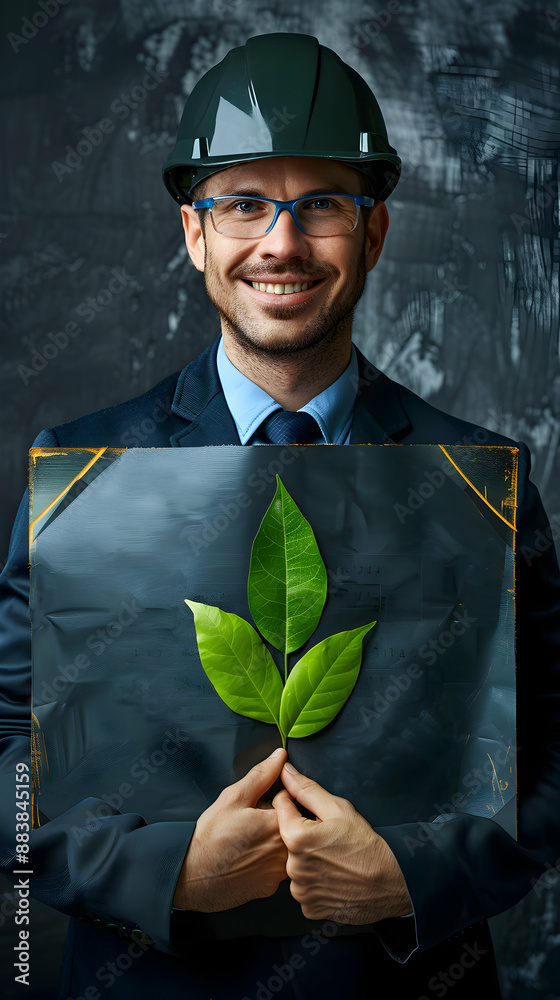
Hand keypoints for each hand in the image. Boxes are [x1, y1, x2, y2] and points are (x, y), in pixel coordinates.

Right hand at [173, 747, 288, 911]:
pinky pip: (278, 868)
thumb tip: (280, 757)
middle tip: (252, 827)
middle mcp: (286, 850)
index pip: (292, 802)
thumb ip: (262, 775)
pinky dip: (267, 863)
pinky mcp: (272, 887)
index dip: (274, 801)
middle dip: (276, 822)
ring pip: (287, 848)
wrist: (192, 876)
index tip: (259, 807)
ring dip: (274, 843)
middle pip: (292, 826)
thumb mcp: (233, 797)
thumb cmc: (210, 837)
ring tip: (249, 844)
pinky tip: (249, 861)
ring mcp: (280, 872)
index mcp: (279, 823)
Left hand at [273, 762, 412, 924]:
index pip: (280, 808)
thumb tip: (286, 772)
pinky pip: (304, 888)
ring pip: (295, 864)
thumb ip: (307, 789)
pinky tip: (332, 876)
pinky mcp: (309, 908)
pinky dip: (314, 881)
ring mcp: (301, 890)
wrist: (392, 883)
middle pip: (286, 839)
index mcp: (297, 838)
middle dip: (302, 833)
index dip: (293, 802)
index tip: (307, 807)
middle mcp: (293, 867)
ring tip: (332, 858)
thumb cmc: (367, 845)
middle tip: (328, 837)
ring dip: (307, 859)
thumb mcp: (339, 808)